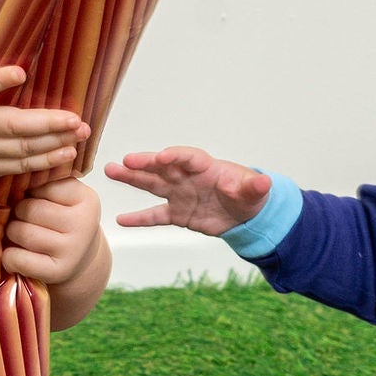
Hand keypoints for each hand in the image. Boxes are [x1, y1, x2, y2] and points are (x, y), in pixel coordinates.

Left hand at [3, 176, 103, 287]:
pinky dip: (9, 257)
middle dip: (18, 214)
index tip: (37, 201)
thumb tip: (11, 179)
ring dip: (12, 234)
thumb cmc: (62, 223)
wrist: (79, 261)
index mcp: (86, 198)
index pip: (41, 184)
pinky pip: (17, 258)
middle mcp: (84, 223)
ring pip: (21, 232)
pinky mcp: (59, 272)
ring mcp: (73, 249)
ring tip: (21, 237)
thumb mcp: (62, 197)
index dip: (30, 193)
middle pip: (28, 208)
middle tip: (25, 221)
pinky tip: (18, 255)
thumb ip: (43, 181)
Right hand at [105, 144, 272, 236]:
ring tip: (111, 171)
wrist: (245, 215)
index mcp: (205, 167)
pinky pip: (155, 216)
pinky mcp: (177, 213)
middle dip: (145, 164)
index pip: (187, 157)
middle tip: (125, 161)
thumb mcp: (254, 192)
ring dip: (132, 179)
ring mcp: (179, 194)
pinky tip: (121, 220)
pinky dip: (139, 219)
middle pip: (163, 167)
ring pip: (152, 185)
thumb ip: (254, 187)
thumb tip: (265, 182)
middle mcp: (187, 177)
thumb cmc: (249, 196)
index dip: (175, 156)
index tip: (162, 157)